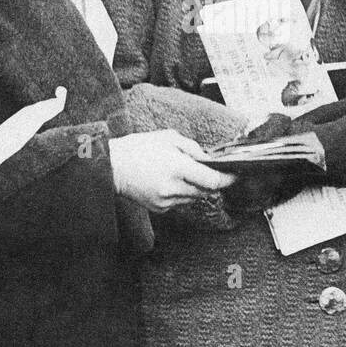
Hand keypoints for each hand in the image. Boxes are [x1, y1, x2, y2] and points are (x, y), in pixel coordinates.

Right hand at [109, 130, 235, 212]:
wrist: (111, 167)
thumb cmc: (138, 148)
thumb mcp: (168, 138)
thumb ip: (193, 149)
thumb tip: (209, 159)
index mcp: (177, 168)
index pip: (212, 181)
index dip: (227, 180)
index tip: (234, 176)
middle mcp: (173, 188)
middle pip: (206, 191)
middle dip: (211, 182)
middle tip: (209, 170)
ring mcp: (166, 201)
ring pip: (195, 198)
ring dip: (197, 187)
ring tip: (183, 172)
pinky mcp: (160, 208)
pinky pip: (181, 202)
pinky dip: (183, 193)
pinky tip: (171, 181)